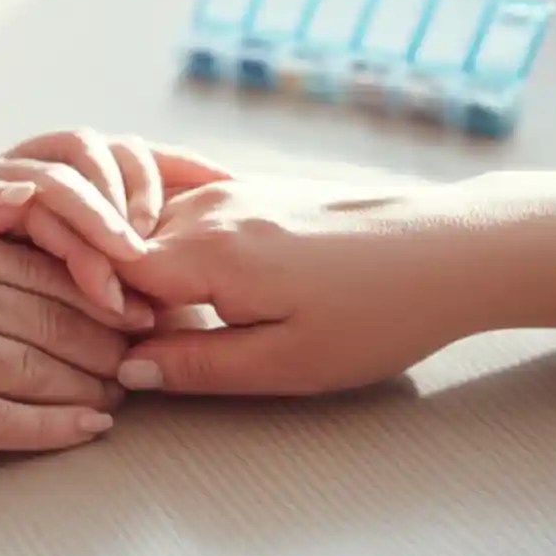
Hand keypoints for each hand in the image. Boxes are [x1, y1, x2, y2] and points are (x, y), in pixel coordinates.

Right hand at [0, 201, 129, 458]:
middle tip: (140, 351)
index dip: (86, 283)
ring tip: (122, 391)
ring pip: (25, 359)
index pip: (25, 257)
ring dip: (85, 381)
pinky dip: (46, 426)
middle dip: (100, 333)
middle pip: (38, 306)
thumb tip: (15, 268)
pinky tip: (85, 429)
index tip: (125, 302)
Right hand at [113, 179, 484, 394]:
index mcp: (206, 250)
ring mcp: (233, 190)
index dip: (106, 313)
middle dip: (124, 293)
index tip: (127, 350)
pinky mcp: (256, 188)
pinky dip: (181, 244)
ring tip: (189, 317)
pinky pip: (189, 211)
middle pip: (126, 247)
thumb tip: (129, 367)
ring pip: (155, 228)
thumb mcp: (284, 363)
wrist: (450, 249)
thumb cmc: (376, 312)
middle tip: (158, 343)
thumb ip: (196, 366)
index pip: (112, 272)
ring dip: (152, 270)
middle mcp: (209, 209)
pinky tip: (211, 281)